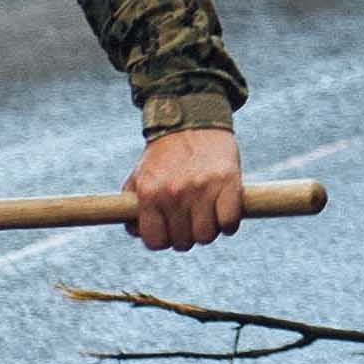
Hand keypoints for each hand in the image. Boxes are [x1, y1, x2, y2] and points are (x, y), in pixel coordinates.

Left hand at [124, 125, 246, 252]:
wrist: (193, 121)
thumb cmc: (165, 154)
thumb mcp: (141, 176)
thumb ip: (133, 206)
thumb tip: (136, 233)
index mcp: (150, 193)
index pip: (155, 242)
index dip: (163, 240)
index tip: (170, 232)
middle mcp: (174, 193)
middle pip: (183, 242)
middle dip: (187, 235)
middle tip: (190, 220)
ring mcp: (202, 189)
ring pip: (206, 236)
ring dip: (208, 231)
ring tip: (207, 215)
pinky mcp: (228, 183)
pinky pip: (229, 223)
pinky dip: (228, 223)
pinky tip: (224, 211)